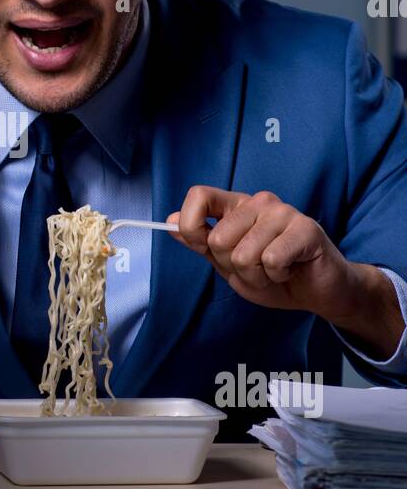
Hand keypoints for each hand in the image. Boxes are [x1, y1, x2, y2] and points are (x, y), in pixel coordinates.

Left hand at [166, 186, 372, 320]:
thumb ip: (203, 243)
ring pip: (243, 255)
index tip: (203, 247)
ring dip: (257, 276)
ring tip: (275, 271)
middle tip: (257, 268)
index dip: (191, 226)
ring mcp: (283, 212)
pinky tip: (290, 270)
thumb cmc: (275, 276)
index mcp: (237, 207)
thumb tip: (170, 221)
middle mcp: (259, 202)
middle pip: (218, 238)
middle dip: (233, 267)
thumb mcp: (229, 264)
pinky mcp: (305, 228)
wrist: (318, 292)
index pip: (198, 196)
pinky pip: (270, 260)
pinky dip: (276, 276)